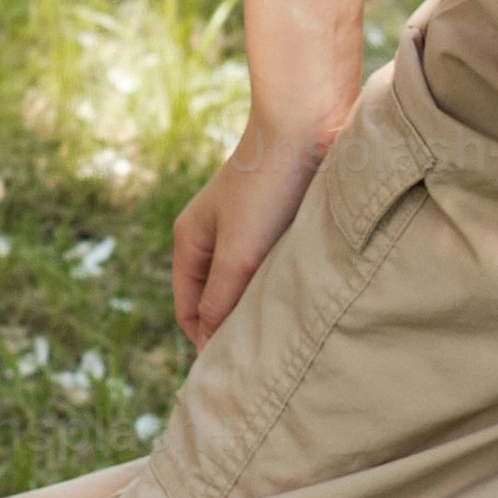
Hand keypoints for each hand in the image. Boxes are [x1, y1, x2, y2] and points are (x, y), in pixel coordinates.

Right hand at [172, 98, 352, 346]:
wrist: (308, 127)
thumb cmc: (267, 186)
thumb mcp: (240, 252)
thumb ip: (221, 300)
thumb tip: (208, 347)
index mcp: (190, 241)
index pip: (188, 311)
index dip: (205, 342)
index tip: (235, 370)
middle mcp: (214, 237)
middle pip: (217, 300)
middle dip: (234, 328)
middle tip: (264, 359)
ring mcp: (246, 230)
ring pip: (248, 285)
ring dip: (262, 306)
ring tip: (286, 330)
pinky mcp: (279, 224)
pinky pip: (273, 268)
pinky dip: (282, 286)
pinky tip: (303, 298)